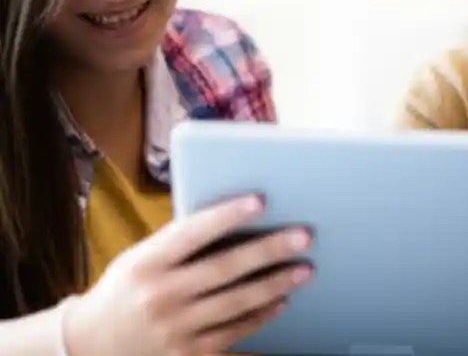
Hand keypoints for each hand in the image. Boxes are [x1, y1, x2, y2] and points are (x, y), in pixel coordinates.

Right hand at [64, 194, 313, 355]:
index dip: (228, 216)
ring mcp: (173, 329)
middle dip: (269, 250)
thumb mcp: (140, 258)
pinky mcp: (185, 355)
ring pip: (236, 303)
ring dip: (275, 284)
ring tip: (304, 269)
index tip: (261, 200)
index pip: (192, 233)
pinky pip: (233, 334)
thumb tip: (237, 221)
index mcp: (146, 263)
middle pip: (224, 269)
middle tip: (304, 236)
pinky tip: (282, 302)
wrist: (89, 344)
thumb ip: (180, 244)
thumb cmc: (126, 289)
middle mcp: (159, 296)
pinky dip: (261, 317)